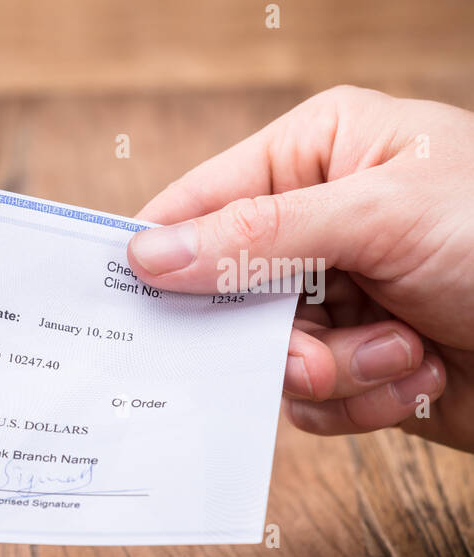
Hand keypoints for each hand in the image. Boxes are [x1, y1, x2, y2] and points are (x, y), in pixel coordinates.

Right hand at [127, 85, 473, 452]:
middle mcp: (318, 225)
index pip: (200, 202)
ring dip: (337, 370)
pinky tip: (423, 373)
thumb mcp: (383, 215)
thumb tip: (149, 256)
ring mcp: (335, 298)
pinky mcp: (354, 362)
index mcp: (318, 156)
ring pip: (264, 359)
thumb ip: (258, 235)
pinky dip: (363, 400)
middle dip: (277, 335)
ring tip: (407, 351)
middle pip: (221, 296)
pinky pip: (306, 400)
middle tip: (315, 349)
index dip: (162, 254)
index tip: (133, 300)